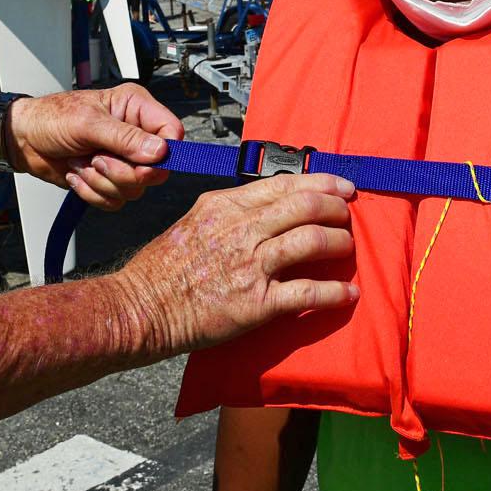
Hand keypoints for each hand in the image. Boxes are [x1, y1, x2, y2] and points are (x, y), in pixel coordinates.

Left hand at [7, 85, 181, 209]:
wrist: (25, 141)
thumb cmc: (52, 119)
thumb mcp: (88, 123)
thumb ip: (125, 138)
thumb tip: (160, 152)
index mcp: (136, 108)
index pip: (172, 132)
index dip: (164, 152)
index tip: (144, 163)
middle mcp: (135, 135)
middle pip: (156, 169)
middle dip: (123, 172)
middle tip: (98, 159)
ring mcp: (123, 160)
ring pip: (135, 188)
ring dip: (103, 182)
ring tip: (82, 162)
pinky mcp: (110, 180)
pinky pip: (116, 200)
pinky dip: (93, 192)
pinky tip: (78, 173)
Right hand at [113, 173, 358, 356]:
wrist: (142, 308)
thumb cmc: (161, 269)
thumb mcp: (193, 221)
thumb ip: (229, 213)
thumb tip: (264, 209)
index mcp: (225, 206)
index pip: (284, 183)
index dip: (321, 182)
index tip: (342, 187)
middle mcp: (241, 229)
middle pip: (306, 206)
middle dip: (336, 209)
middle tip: (348, 216)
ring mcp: (251, 265)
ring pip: (313, 241)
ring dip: (340, 243)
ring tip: (348, 248)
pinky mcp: (257, 302)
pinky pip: (308, 291)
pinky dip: (335, 292)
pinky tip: (348, 293)